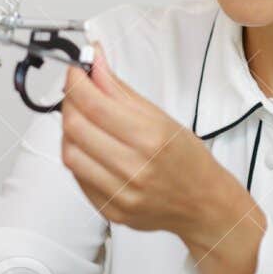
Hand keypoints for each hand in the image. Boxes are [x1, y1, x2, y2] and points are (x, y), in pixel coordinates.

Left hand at [61, 46, 265, 273]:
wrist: (204, 204)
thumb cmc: (188, 160)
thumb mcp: (161, 118)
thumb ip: (120, 90)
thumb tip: (94, 62)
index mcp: (150, 138)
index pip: (94, 104)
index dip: (76, 82)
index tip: (74, 70)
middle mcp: (134, 168)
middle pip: (75, 128)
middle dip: (69, 103)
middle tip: (76, 93)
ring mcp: (120, 193)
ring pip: (69, 155)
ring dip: (68, 132)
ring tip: (83, 122)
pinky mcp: (110, 210)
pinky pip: (77, 178)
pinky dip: (78, 157)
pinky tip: (90, 149)